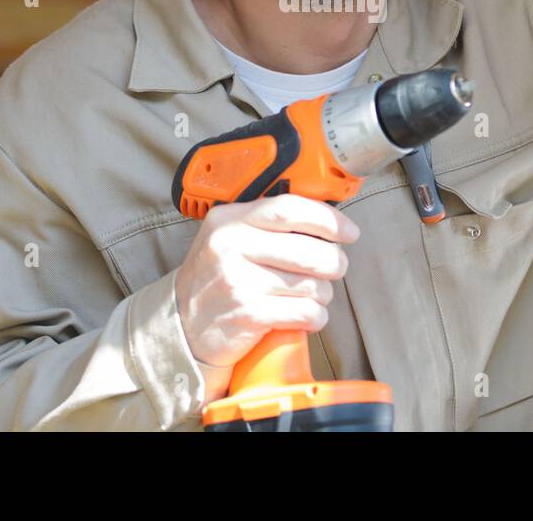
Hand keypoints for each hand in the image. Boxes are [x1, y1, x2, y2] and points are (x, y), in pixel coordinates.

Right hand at [173, 193, 359, 369]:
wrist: (182, 324)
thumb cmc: (217, 277)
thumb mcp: (228, 237)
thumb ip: (266, 222)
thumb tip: (326, 220)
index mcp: (229, 219)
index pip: (289, 208)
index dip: (328, 219)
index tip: (349, 231)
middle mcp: (231, 246)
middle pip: (308, 250)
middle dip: (334, 261)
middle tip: (336, 267)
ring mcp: (239, 282)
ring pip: (312, 285)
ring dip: (323, 294)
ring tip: (312, 295)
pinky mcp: (248, 314)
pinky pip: (305, 313)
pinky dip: (316, 317)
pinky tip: (307, 315)